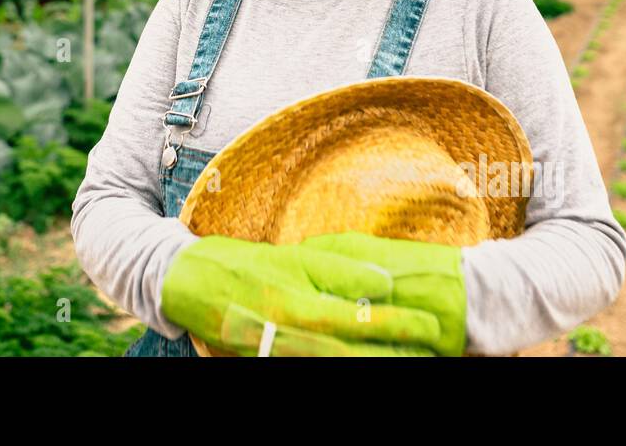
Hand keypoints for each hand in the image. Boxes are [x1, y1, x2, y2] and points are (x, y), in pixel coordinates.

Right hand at [159, 235, 449, 356]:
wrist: (193, 281)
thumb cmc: (253, 265)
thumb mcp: (297, 257)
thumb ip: (340, 268)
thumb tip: (385, 281)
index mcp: (297, 283)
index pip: (356, 306)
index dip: (396, 318)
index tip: (431, 324)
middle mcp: (286, 313)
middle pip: (349, 340)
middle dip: (391, 348)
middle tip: (429, 350)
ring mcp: (273, 340)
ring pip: (330, 359)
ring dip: (370, 361)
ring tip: (408, 362)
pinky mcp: (262, 358)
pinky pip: (306, 366)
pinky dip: (336, 367)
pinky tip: (363, 366)